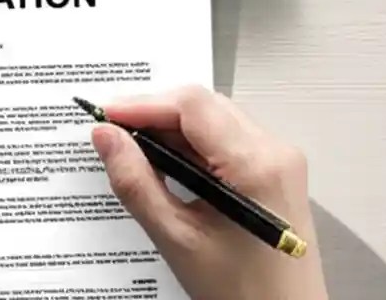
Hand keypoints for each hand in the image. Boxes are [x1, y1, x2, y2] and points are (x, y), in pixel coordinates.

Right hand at [91, 86, 328, 299]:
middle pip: (203, 106)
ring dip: (171, 128)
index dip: (142, 104)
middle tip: (114, 134)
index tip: (106, 118)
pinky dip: (192, 144)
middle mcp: (275, 152)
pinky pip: (227, 139)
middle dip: (154, 113)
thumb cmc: (245, 292)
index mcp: (256, 166)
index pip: (191, 106)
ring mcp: (279, 160)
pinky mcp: (275, 171)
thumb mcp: (177, 238)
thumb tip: (107, 139)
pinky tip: (167, 164)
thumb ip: (136, 183)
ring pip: (214, 118)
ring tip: (135, 152)